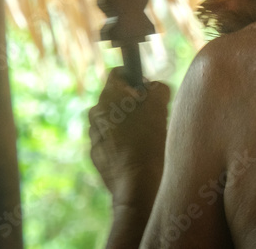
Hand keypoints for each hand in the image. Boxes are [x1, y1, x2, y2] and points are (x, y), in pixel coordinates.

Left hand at [88, 67, 170, 208]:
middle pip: (116, 98)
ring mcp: (94, 134)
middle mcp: (96, 112)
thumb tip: (153, 88)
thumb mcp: (160, 105)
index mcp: (109, 96)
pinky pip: (111, 139)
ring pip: (113, 119)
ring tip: (146, 135)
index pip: (118, 73)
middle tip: (152, 114)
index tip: (147, 90)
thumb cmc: (149, 139)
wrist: (136, 181)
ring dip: (128, 122)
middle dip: (132, 102)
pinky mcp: (96, 153)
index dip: (134, 77)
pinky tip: (137, 150)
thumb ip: (157, 88)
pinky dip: (122, 141)